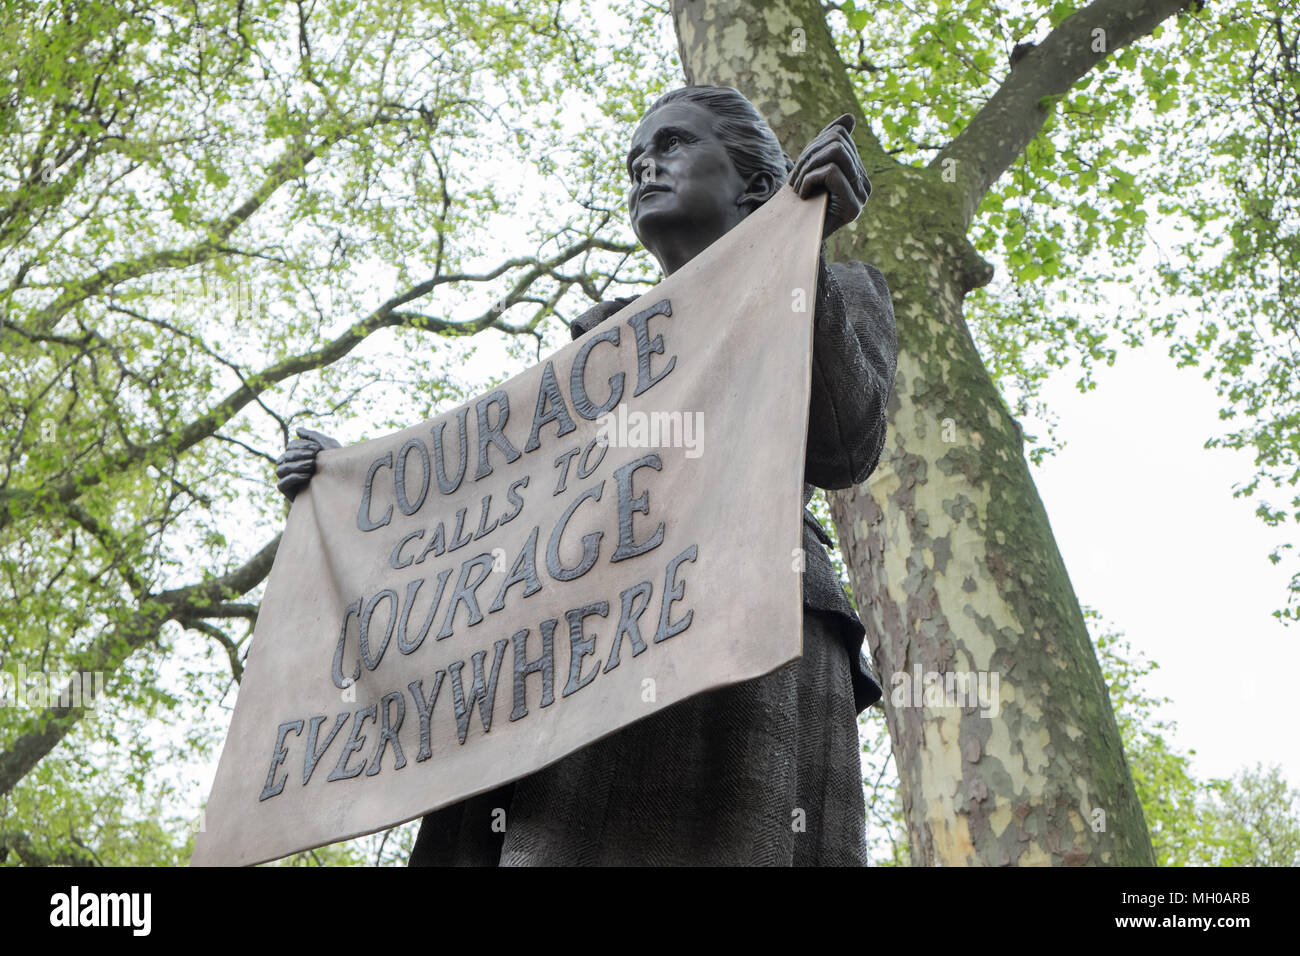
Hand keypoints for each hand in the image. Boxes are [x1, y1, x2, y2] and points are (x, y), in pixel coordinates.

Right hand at [275, 427, 340, 501]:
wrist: (343, 487)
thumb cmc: (336, 465)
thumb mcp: (327, 447)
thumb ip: (313, 436)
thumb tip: (297, 430)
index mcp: (298, 455)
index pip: (290, 446)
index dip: (301, 445)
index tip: (317, 448)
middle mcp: (291, 467)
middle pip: (284, 457)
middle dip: (299, 455)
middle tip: (314, 457)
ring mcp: (288, 479)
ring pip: (280, 469)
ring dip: (295, 466)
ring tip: (311, 465)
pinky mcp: (289, 492)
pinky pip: (281, 484)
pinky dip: (293, 478)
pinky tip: (308, 476)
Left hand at [790, 114, 870, 238]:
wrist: (793, 242)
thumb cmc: (799, 206)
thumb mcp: (813, 170)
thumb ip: (829, 145)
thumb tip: (850, 118)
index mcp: (858, 173)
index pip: (840, 134)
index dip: (813, 144)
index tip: (800, 168)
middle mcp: (865, 185)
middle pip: (838, 141)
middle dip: (808, 155)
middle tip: (794, 180)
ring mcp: (862, 197)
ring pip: (836, 153)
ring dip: (807, 167)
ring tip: (798, 187)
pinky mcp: (853, 208)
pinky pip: (831, 172)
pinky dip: (809, 180)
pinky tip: (802, 196)